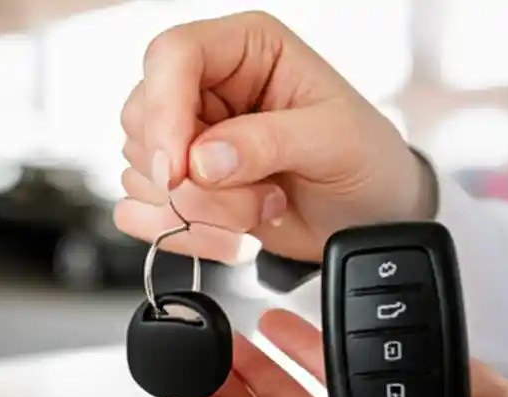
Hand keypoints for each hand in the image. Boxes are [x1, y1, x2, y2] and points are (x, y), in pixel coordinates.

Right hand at [116, 11, 433, 263]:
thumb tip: (203, 160)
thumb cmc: (364, 160)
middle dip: (191, 178)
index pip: (172, 55)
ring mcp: (187, 140)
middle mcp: (207, 88)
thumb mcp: (335, 140)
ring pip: (141, 173)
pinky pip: (139, 212)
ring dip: (197, 211)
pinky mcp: (179, 187)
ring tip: (261, 209)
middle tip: (256, 197)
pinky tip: (232, 235)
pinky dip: (181, 235)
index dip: (164, 110)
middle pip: (144, 120)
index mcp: (245, 49)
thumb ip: (269, 142)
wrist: (368, 219)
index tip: (179, 168)